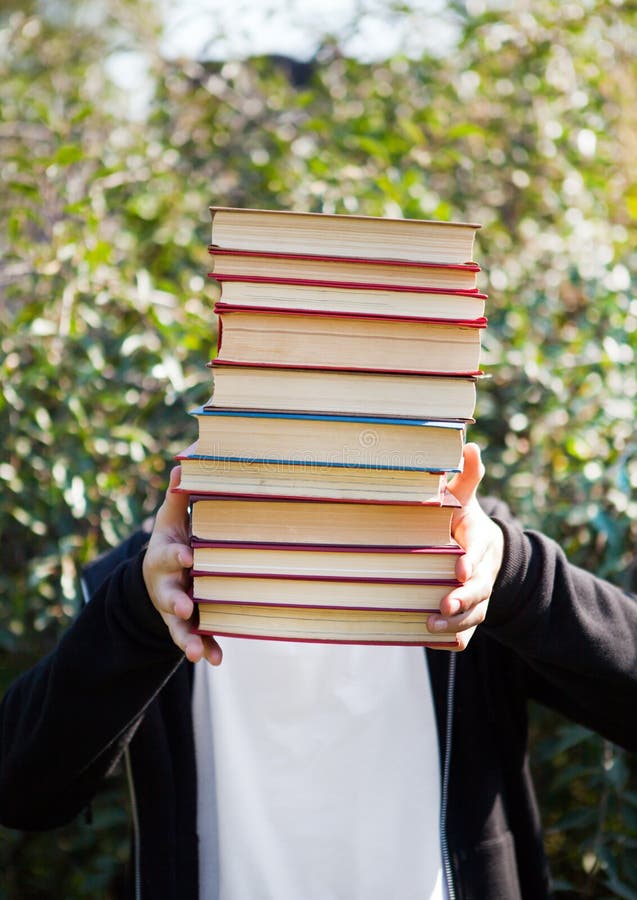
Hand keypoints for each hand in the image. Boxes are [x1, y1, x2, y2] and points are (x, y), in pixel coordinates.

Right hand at [142, 466, 222, 665]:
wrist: (156, 577)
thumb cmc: (172, 539)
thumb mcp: (170, 518)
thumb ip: (178, 496)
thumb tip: (183, 464)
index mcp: (164, 556)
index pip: (168, 556)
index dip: (177, 557)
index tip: (188, 556)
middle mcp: (167, 585)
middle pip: (167, 595)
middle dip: (176, 601)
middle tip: (185, 607)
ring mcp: (176, 608)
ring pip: (177, 625)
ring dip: (186, 637)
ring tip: (195, 651)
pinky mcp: (187, 625)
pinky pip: (195, 639)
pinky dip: (204, 648)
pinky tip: (214, 659)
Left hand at [427, 443, 503, 649]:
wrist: (481, 550)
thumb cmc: (462, 520)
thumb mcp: (465, 498)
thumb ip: (467, 477)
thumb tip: (471, 445)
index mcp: (481, 543)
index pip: (480, 554)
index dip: (472, 562)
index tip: (460, 568)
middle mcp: (483, 574)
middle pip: (479, 590)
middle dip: (463, 599)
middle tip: (443, 605)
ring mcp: (478, 598)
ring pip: (473, 616)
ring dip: (455, 623)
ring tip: (430, 625)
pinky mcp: (469, 616)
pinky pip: (467, 634)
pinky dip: (453, 641)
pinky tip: (429, 640)